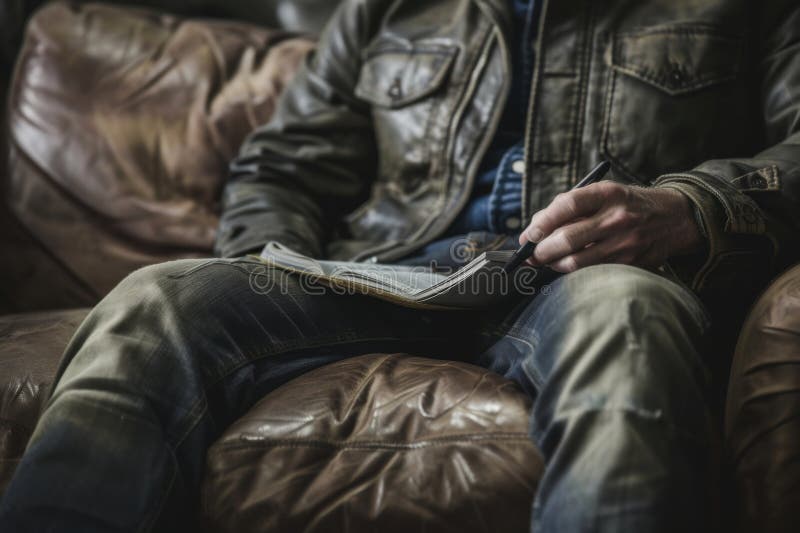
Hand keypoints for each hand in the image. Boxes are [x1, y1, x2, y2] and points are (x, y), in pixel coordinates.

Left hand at [520, 182, 703, 272]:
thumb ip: (570, 207)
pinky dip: (571, 271)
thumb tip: (535, 228)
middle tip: (530, 254)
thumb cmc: (627, 205)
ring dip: (553, 264)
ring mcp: (624, 242)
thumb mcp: (604, 194)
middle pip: (567, 238)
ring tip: (545, 261)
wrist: (675, 218)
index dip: (543, 221)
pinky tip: (565, 266)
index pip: (568, 204)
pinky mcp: (629, 262)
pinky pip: (590, 271)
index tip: (529, 234)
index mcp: (608, 193)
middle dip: (541, 250)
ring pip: (576, 261)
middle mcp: (616, 217)